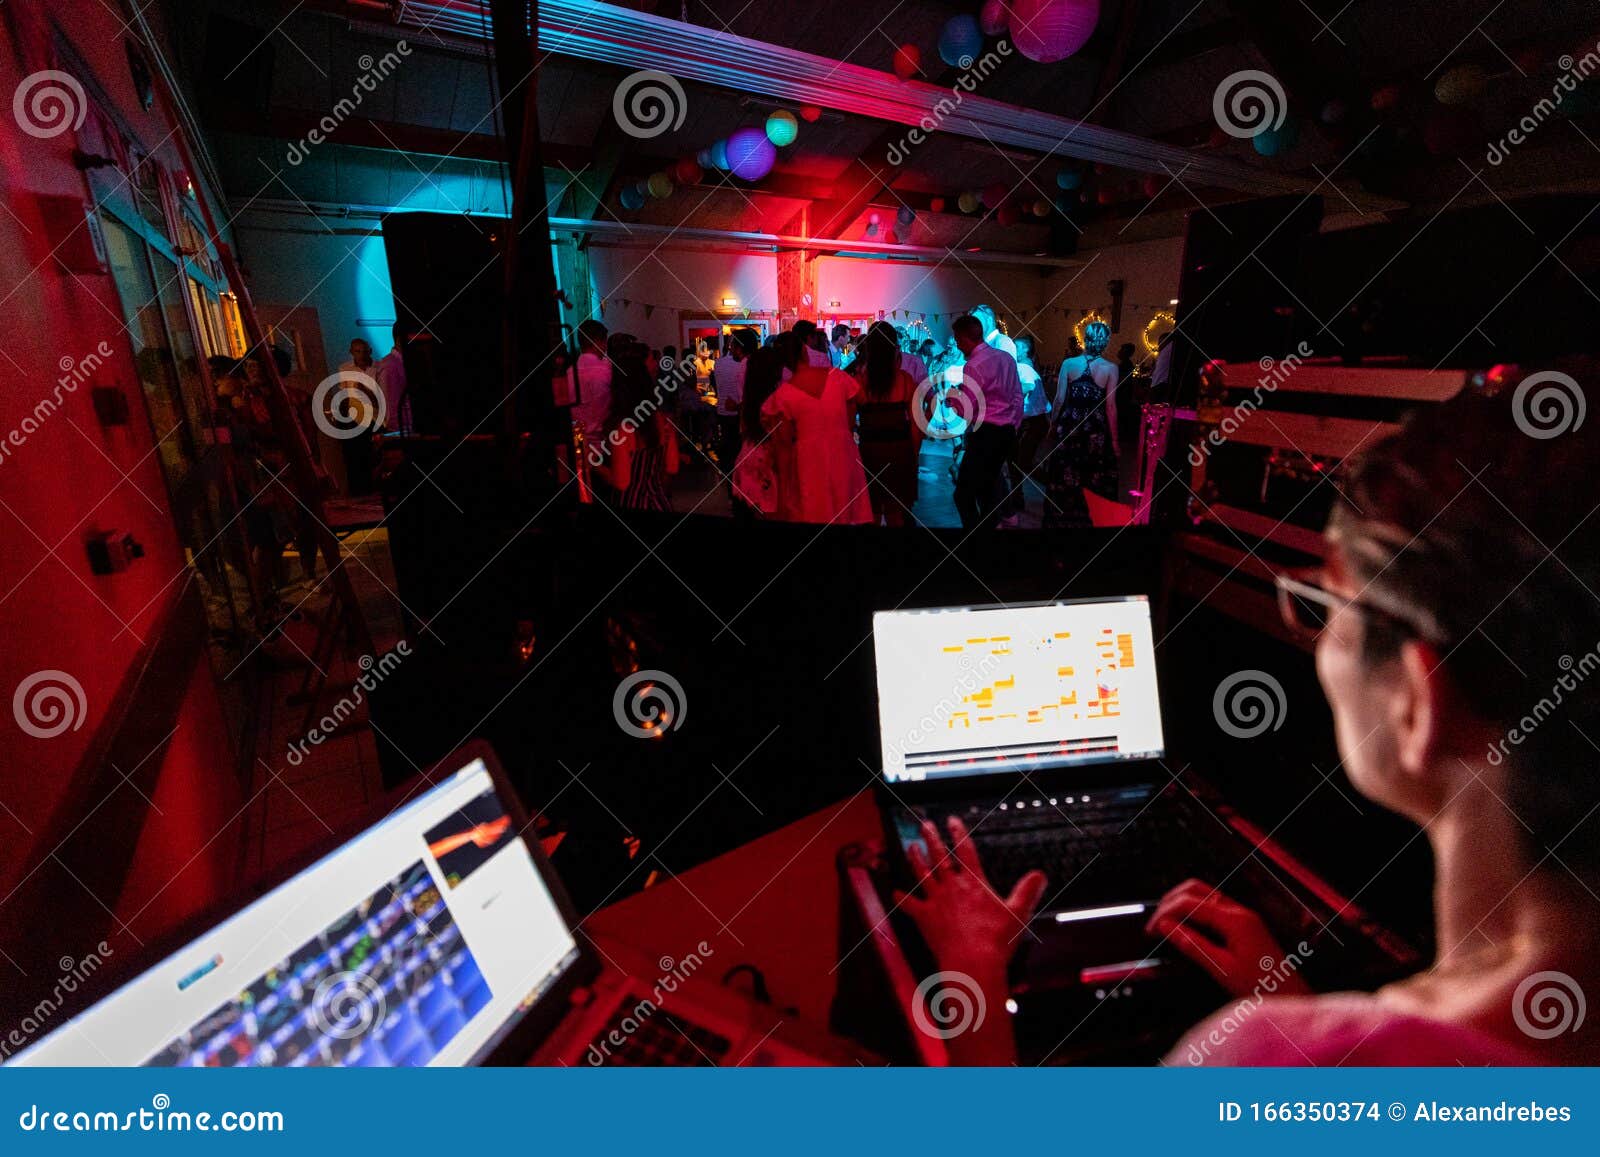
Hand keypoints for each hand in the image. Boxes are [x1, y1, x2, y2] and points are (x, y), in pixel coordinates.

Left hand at [894, 817, 1045, 1064]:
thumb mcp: (1018, 913)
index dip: (958, 833)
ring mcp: (936, 901)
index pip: (965, 850)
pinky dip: (901, 898)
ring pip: (923, 874)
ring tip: (910, 847)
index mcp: (974, 883)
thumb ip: (1028, 891)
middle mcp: (953, 887)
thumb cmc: (997, 939)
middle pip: (940, 857)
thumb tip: (1040, 874)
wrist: (972, 962)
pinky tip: (894, 891)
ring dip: (916, 859)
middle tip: (924, 825)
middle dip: (931, 839)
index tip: (952, 820)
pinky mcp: (924, 918)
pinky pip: (909, 905)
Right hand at [1146, 879, 1310, 998]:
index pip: (1190, 903)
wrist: (1292, 998)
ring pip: (1204, 894)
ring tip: (1165, 922)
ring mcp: (1243, 916)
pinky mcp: (1244, 924)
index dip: (1165, 913)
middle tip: (1154, 923)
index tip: (1150, 929)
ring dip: (1181, 903)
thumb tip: (1165, 926)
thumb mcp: (1222, 969)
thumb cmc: (1262, 989)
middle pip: (1195, 889)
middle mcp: (1239, 912)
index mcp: (1235, 920)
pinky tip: (1185, 927)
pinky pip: (1213, 907)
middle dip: (1170, 901)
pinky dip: (1194, 911)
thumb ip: (1193, 945)